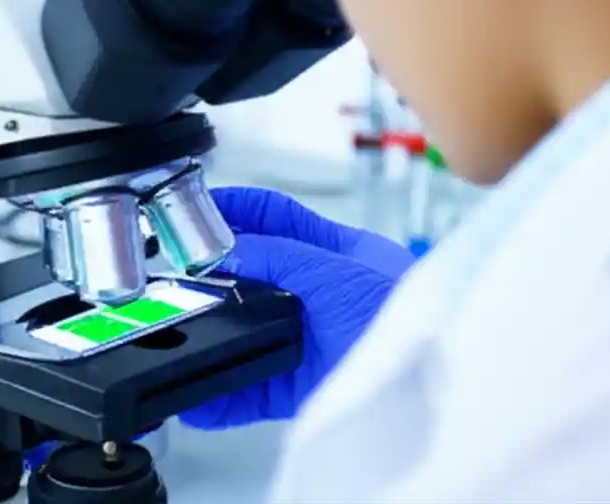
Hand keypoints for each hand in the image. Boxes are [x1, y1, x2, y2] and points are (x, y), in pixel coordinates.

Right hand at [179, 188, 413, 429]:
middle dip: (213, 279)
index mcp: (342, 253)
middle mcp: (325, 295)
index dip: (237, 210)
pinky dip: (222, 397)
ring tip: (178, 338)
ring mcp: (314, 342)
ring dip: (212, 340)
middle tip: (173, 277)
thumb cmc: (418, 321)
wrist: (437, 387)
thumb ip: (282, 257)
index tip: (196, 209)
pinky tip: (200, 401)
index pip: (279, 219)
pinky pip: (252, 390)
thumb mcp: (340, 274)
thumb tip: (230, 249)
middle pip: (256, 279)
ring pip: (249, 336)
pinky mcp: (306, 388)